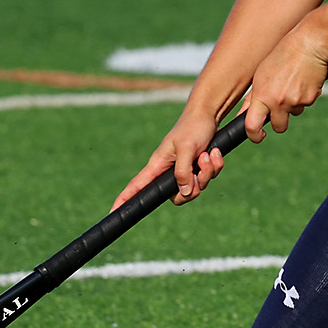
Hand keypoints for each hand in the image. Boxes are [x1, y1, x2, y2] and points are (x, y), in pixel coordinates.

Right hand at [111, 112, 229, 208]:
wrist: (208, 115)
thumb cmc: (192, 127)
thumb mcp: (187, 148)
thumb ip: (183, 171)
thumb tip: (184, 192)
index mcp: (158, 165)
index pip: (137, 186)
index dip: (124, 199)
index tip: (112, 212)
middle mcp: (169, 171)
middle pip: (178, 196)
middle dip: (195, 185)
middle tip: (200, 165)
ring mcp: (184, 171)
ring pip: (196, 188)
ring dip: (207, 172)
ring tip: (208, 153)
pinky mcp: (198, 169)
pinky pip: (208, 179)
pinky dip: (215, 167)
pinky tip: (214, 152)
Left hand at [242, 29, 327, 140]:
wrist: (308, 45)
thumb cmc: (281, 57)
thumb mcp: (260, 75)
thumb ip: (253, 98)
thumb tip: (244, 117)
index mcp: (262, 95)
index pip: (252, 125)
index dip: (254, 135)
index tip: (258, 135)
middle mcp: (277, 101)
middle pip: (279, 127)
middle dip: (279, 121)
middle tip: (280, 106)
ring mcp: (295, 101)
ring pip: (293, 113)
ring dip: (292, 104)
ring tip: (292, 82)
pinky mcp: (310, 98)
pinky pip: (305, 104)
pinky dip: (304, 96)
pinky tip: (303, 80)